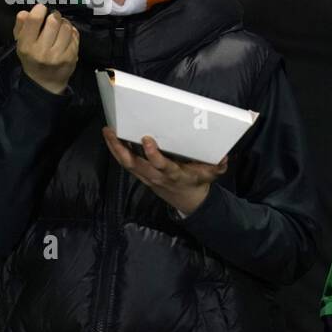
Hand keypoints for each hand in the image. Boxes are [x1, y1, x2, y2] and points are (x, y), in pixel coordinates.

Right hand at [14, 3, 77, 94]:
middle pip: (53, 21)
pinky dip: (72, 32)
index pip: (34, 20)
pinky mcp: (71, 57)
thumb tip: (25, 12)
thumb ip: (21, 26)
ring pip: (66, 27)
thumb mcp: (20, 43)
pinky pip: (75, 36)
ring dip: (64, 23)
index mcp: (26, 45)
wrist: (45, 81)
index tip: (41, 9)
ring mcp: (58, 55)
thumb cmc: (32, 58)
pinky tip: (66, 35)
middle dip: (55, 15)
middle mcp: (42, 51)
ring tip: (60, 26)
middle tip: (53, 17)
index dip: (40, 10)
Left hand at [102, 128, 227, 214]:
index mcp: (174, 174)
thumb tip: (224, 156)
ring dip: (115, 148)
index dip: (153, 154)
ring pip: (126, 163)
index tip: (147, 139)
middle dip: (121, 148)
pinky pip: (126, 164)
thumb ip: (218, 166)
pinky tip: (111, 138)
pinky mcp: (141, 175)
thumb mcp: (211, 174)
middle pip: (134, 164)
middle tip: (111, 130)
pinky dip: (117, 151)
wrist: (188, 201)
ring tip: (107, 130)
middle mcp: (156, 176)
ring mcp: (146, 176)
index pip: (161, 165)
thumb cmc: (198, 182)